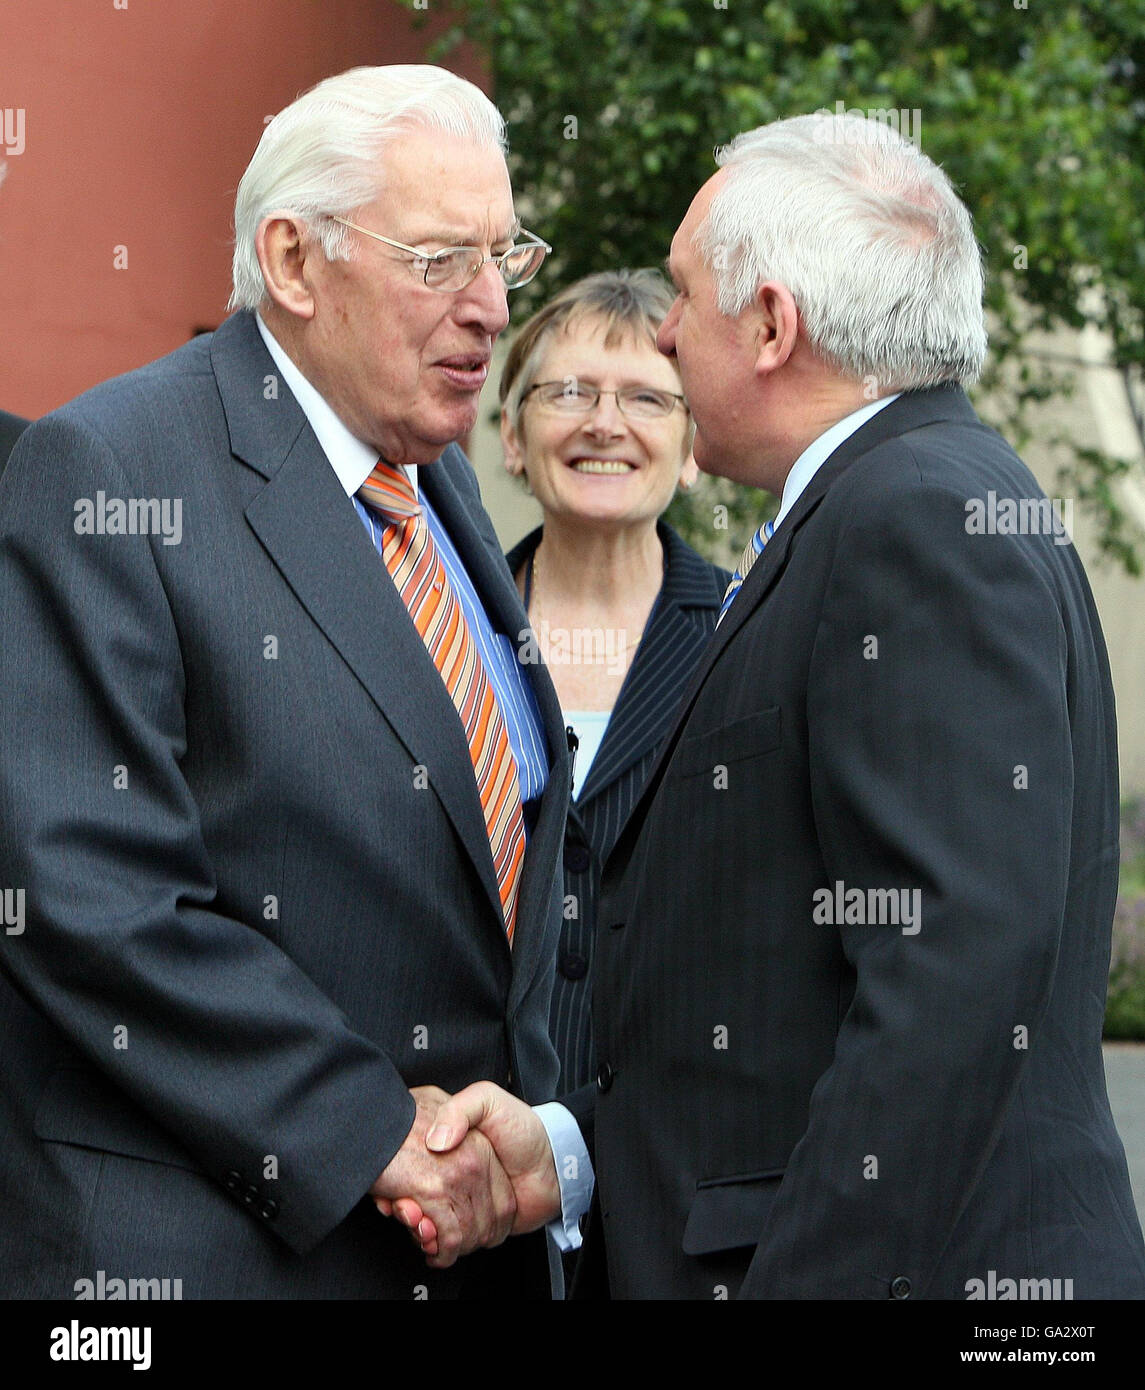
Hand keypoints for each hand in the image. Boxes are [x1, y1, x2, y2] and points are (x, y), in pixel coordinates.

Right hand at [382, 1082, 562, 1252]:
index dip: (400, 1188)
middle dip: (410, 1216)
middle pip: (417, 1203)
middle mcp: (452, 1174)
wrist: (553, 1162)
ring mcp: (460, 1199)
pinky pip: (449, 1241)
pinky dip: (438, 1247)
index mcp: (450, 1149)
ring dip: (422, 1233)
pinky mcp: (472, 1223)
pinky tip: (431, 1240)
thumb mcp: (488, 1101)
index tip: (396, 1198)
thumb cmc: (522, 1128)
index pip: (412, 1174)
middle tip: (408, 1214)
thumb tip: (436, 1141)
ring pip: (430, 1226)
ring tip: (422, 1230)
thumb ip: (461, 1110)